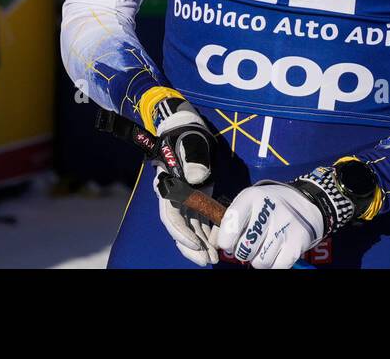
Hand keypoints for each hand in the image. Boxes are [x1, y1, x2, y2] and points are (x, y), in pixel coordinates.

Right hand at [150, 93, 217, 265]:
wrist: (188, 129)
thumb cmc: (187, 136)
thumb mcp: (191, 145)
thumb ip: (194, 160)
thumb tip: (198, 177)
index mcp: (169, 187)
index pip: (172, 217)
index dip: (182, 233)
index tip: (195, 244)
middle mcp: (175, 197)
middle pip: (181, 228)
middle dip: (193, 246)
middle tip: (206, 260)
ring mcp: (186, 199)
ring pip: (191, 227)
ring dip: (201, 244)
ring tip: (213, 258)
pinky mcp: (197, 198)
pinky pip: (202, 220)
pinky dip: (209, 232)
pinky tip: (219, 243)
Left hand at [217, 182, 323, 269]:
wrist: (307, 203)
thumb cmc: (269, 207)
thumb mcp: (251, 202)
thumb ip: (233, 221)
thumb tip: (221, 245)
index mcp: (252, 197)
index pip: (230, 226)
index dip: (226, 241)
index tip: (230, 242)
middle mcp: (268, 209)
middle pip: (244, 249)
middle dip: (243, 252)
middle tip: (251, 244)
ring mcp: (284, 227)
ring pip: (259, 262)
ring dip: (260, 259)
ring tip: (266, 246)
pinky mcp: (297, 243)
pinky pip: (276, 267)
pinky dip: (275, 264)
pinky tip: (278, 250)